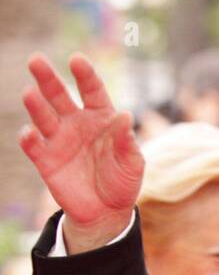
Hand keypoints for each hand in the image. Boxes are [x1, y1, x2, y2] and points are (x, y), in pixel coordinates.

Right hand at [20, 52, 143, 251]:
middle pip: (59, 94)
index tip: (76, 60)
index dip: (85, 75)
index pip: (92, 90)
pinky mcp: (46, 159)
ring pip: (43, 116)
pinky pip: (34, 145)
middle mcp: (76, 122)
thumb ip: (127, 142)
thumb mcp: (132, 164)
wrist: (106, 213)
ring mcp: (59, 139)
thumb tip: (125, 116)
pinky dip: (29, 138)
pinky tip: (30, 133)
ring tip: (30, 94)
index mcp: (100, 117)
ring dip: (36, 105)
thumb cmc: (122, 182)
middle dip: (48, 78)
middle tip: (36, 60)